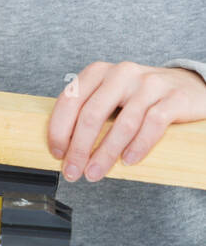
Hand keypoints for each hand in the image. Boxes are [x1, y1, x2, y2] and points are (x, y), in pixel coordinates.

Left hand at [47, 61, 205, 182]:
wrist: (188, 86)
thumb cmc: (141, 96)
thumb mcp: (111, 95)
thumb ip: (89, 111)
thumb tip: (63, 148)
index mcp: (100, 72)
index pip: (70, 100)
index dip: (59, 130)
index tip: (57, 154)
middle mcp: (122, 73)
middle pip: (93, 114)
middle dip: (79, 148)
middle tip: (73, 171)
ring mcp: (149, 84)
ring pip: (123, 123)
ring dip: (106, 154)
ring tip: (95, 173)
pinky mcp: (173, 98)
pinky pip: (153, 124)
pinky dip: (138, 146)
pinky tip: (128, 161)